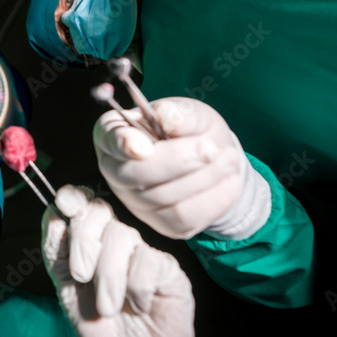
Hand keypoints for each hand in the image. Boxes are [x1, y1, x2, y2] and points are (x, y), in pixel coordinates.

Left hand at [43, 185, 196, 336]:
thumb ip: (57, 251)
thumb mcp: (66, 289)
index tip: (64, 202)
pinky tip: (140, 307)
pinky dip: (137, 288)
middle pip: (99, 212)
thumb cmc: (98, 329)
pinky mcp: (168, 269)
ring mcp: (143, 252)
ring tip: (109, 307)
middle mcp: (116, 242)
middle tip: (81, 277)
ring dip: (108, 276)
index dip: (73, 198)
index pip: (82, 203)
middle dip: (84, 241)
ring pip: (123, 236)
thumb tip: (54, 212)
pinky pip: (148, 261)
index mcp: (89, 242)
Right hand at [93, 97, 262, 239]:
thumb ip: (178, 113)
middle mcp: (115, 169)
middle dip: (175, 162)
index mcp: (114, 133)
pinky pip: (183, 218)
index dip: (121, 143)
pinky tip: (228, 180)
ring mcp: (134, 201)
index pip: (108, 138)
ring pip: (161, 199)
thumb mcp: (190, 112)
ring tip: (228, 157)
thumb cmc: (191, 130)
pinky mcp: (160, 224)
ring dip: (202, 178)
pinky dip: (213, 199)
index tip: (143, 146)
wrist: (212, 158)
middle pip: (132, 175)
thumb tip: (164, 116)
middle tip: (210, 149)